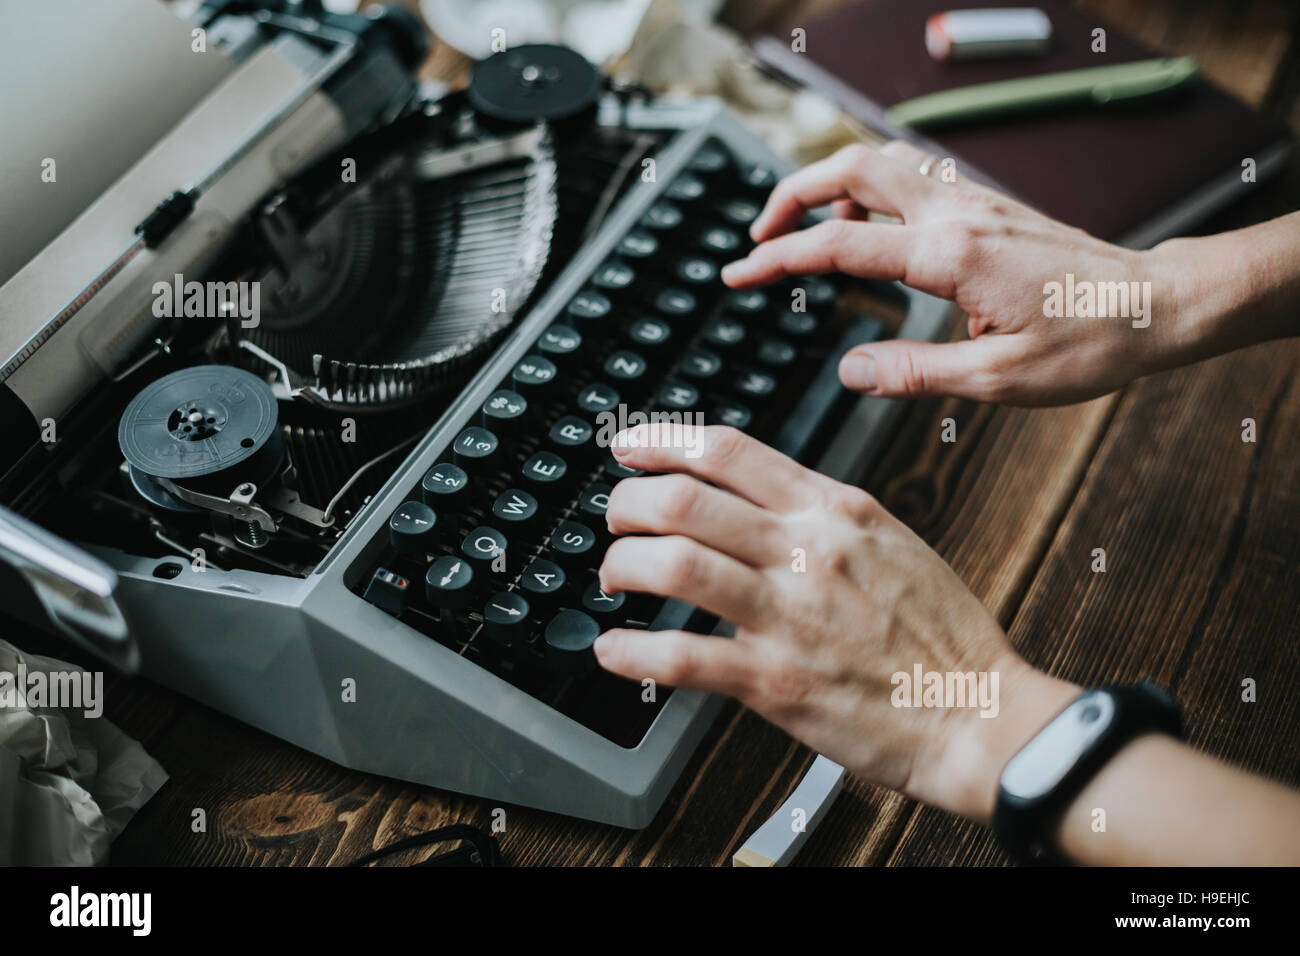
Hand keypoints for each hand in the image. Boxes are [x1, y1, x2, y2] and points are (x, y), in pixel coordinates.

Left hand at [594, 424, 1078, 821]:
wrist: (980, 713)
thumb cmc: (942, 635)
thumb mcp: (890, 541)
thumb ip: (823, 516)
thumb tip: (760, 498)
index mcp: (835, 510)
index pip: (731, 451)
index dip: (663, 443)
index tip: (630, 448)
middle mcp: (808, 551)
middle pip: (686, 499)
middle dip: (628, 503)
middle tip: (615, 519)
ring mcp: (789, 614)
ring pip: (675, 563)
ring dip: (623, 564)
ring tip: (614, 576)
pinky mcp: (776, 680)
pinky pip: (682, 657)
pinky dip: (632, 651)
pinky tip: (613, 650)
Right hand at [720, 141, 1194, 405]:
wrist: (1155, 305)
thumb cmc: (1090, 341)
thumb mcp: (998, 379)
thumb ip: (914, 374)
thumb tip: (850, 370)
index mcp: (950, 255)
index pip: (838, 244)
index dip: (776, 258)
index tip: (736, 275)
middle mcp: (957, 214)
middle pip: (851, 168)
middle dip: (792, 192)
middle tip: (758, 232)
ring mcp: (973, 202)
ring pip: (881, 162)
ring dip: (830, 185)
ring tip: (805, 229)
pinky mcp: (986, 207)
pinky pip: (911, 179)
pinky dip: (870, 193)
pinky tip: (869, 232)